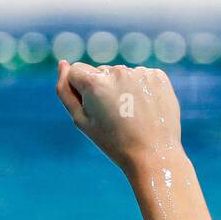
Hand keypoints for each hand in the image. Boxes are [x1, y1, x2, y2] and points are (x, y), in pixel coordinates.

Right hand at [55, 61, 182, 170]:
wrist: (153, 155)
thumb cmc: (113, 142)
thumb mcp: (81, 121)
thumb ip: (64, 91)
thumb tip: (62, 64)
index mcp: (95, 83)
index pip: (75, 70)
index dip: (80, 90)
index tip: (93, 109)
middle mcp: (117, 71)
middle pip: (99, 71)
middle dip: (102, 89)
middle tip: (114, 117)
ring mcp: (139, 72)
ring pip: (120, 74)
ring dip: (121, 88)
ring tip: (131, 114)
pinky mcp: (157, 76)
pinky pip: (140, 77)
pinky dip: (140, 89)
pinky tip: (145, 108)